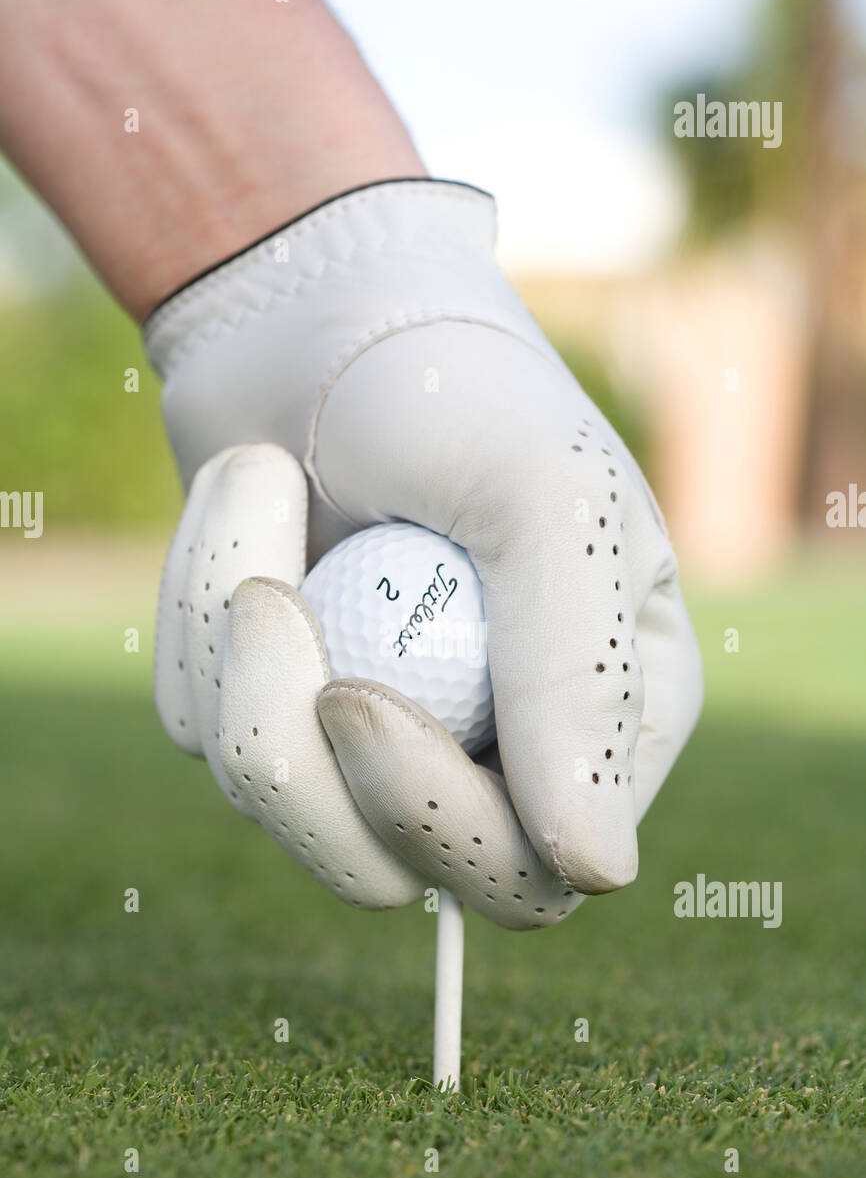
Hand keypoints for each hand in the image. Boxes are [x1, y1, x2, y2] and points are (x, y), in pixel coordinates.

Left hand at [147, 180, 702, 926]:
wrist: (321, 306)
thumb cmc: (460, 386)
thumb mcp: (548, 499)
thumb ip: (582, 680)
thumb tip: (596, 870)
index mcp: (601, 718)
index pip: (534, 866)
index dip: (437, 818)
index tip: (354, 694)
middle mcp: (495, 750)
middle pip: (396, 872)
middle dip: (306, 767)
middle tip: (268, 604)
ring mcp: (375, 738)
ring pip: (280, 810)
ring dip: (232, 653)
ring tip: (256, 488)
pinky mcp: (274, 708)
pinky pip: (206, 731)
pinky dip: (193, 617)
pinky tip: (242, 504)